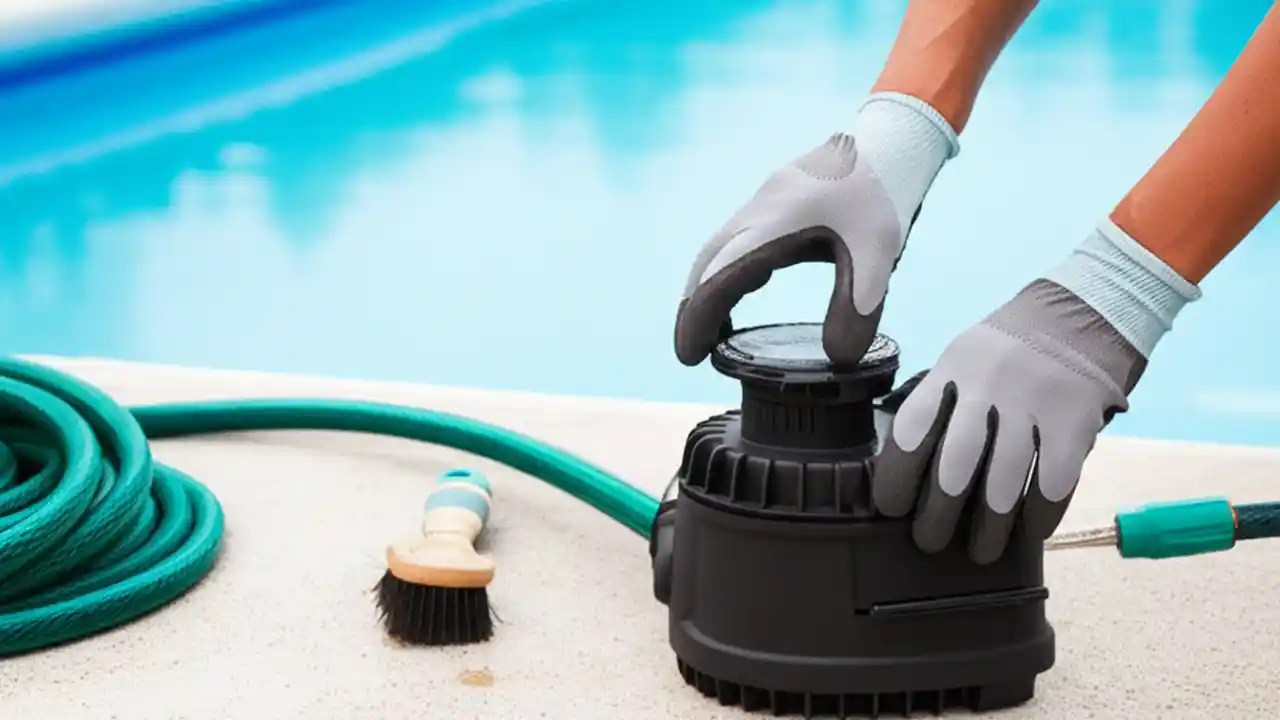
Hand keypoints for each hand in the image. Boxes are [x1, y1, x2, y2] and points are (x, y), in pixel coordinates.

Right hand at [673, 94, 958, 366]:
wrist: (893, 139)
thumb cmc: (886, 192)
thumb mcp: (879, 254)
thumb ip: (858, 308)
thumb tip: (840, 358)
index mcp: (778, 222)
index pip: (723, 275)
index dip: (701, 317)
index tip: (690, 355)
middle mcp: (759, 209)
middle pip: (707, 263)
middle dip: (693, 308)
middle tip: (690, 351)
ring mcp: (763, 202)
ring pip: (717, 250)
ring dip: (706, 289)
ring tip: (710, 331)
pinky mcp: (773, 201)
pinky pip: (735, 240)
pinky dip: (726, 271)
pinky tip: (743, 290)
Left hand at [872, 278, 1146, 563]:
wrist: (1082, 314)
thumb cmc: (1008, 352)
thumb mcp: (962, 360)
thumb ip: (939, 404)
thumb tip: (909, 469)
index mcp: (952, 370)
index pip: (913, 429)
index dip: (897, 475)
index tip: (892, 508)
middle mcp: (988, 387)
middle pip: (954, 465)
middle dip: (938, 515)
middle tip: (931, 541)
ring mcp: (1034, 405)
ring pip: (1004, 483)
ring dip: (989, 528)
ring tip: (981, 551)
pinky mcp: (1075, 423)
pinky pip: (1053, 483)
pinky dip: (1039, 515)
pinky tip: (1029, 532)